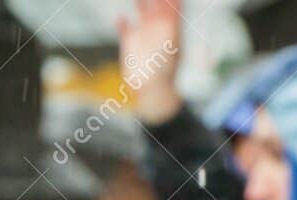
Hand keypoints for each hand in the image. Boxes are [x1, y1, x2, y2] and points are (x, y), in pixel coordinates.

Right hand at [118, 0, 182, 125]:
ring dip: (140, 3)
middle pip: (156, 5)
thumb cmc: (166, 75)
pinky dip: (122, 23)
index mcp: (171, 29)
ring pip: (141, 12)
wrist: (155, 93)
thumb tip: (175, 10)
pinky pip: (125, 29)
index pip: (171, 6)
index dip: (169, 0)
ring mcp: (144, 35)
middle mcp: (158, 29)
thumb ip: (171, 29)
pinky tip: (121, 19)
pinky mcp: (130, 44)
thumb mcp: (172, 50)